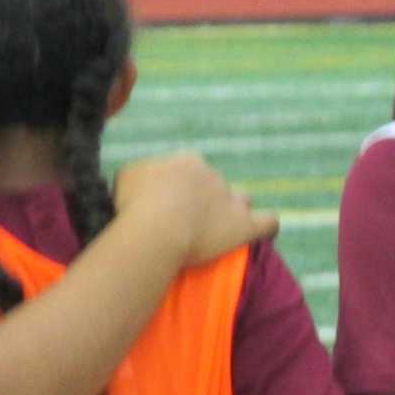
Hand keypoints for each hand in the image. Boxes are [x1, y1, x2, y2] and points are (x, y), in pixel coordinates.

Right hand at [113, 151, 277, 267]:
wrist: (156, 227)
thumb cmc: (135, 202)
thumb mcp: (126, 176)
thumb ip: (139, 174)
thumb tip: (142, 181)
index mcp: (186, 163)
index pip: (188, 170)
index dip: (179, 187)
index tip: (166, 205)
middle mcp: (212, 176)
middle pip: (213, 185)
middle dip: (204, 200)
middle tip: (184, 223)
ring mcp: (231, 200)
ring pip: (241, 199)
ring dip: (233, 210)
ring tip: (220, 229)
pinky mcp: (244, 226)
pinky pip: (268, 222)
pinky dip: (267, 225)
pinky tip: (263, 232)